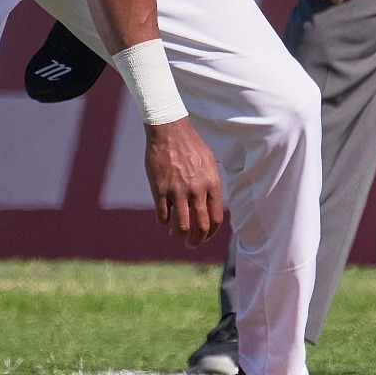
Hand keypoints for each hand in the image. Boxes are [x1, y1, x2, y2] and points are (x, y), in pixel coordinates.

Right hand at [143, 117, 223, 247]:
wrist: (169, 131)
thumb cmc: (190, 145)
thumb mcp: (209, 163)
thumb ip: (211, 185)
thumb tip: (211, 206)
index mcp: (212, 184)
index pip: (216, 219)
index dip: (210, 233)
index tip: (204, 236)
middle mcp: (197, 190)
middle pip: (200, 228)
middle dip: (195, 241)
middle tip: (190, 243)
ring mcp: (178, 191)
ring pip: (181, 227)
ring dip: (178, 235)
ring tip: (174, 233)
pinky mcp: (160, 189)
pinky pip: (163, 216)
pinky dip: (163, 221)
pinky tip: (163, 218)